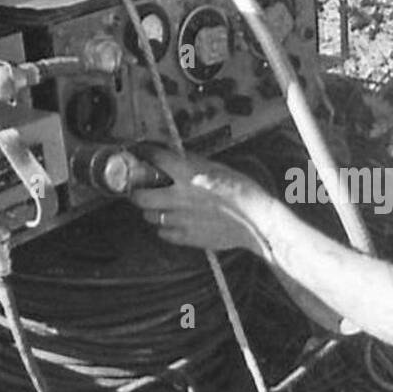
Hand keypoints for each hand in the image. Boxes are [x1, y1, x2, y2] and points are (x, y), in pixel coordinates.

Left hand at [130, 146, 272, 253]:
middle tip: (139, 189)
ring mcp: (180, 219)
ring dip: (151, 210)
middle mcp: (178, 196)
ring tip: (159, 207)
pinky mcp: (186, 237)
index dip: (144, 154)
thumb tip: (175, 156)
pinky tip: (174, 222)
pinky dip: (164, 228)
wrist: (255, 221)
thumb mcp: (217, 168)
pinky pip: (163, 233)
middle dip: (136, 192)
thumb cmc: (242, 191)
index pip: (154, 158)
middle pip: (139, 196)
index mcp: (186, 174)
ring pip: (149, 216)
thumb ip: (192, 163)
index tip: (141, 154)